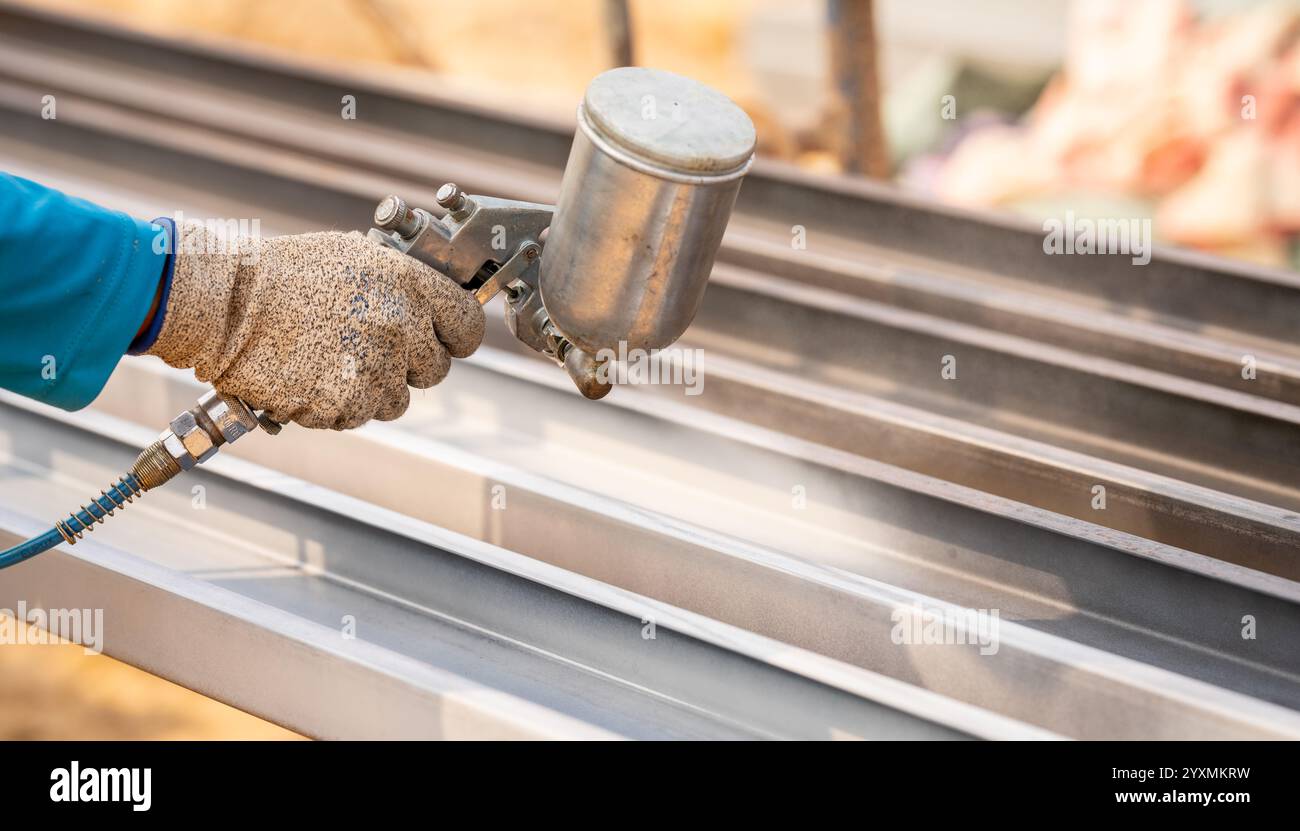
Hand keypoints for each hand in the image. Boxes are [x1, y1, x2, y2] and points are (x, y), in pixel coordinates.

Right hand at [147, 224, 483, 428]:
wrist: (225, 304)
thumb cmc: (283, 275)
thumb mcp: (355, 258)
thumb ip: (402, 285)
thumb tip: (432, 306)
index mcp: (410, 285)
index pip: (468, 325)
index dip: (454, 337)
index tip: (441, 341)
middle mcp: (401, 327)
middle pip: (436, 370)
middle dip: (407, 366)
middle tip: (367, 350)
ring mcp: (376, 368)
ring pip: (397, 400)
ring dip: (371, 389)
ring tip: (329, 360)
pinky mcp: (347, 403)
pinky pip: (358, 416)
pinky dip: (336, 406)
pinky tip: (309, 376)